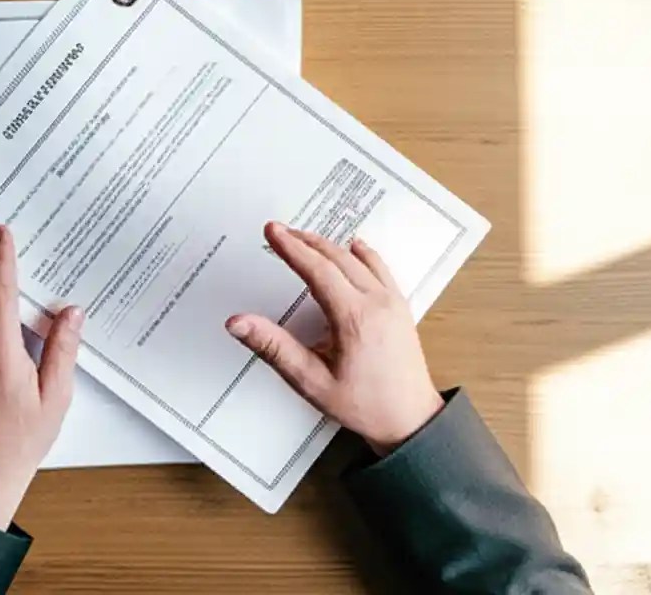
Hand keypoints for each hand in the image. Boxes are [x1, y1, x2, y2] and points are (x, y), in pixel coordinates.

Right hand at [225, 222, 442, 455]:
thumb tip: (239, 323)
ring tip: (305, 237)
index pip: (316, 269)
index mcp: (354, 317)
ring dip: (330, 245)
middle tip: (280, 231)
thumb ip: (274, 347)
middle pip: (337, 257)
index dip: (290, 247)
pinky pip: (381, 268)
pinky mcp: (401, 307)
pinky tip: (354, 247)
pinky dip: (362, 253)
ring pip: (359, 259)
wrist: (411, 420)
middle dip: (305, 241)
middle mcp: (377, 302)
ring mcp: (393, 302)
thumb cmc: (364, 406)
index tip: (271, 231)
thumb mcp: (312, 381)